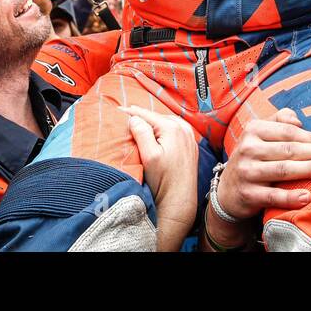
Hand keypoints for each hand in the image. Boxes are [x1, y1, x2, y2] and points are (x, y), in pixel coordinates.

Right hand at [124, 105, 198, 249]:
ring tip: (138, 122)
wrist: (180, 201)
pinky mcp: (191, 146)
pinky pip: (175, 130)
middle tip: (126, 115)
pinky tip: (156, 133)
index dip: (131, 112)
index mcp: (172, 128)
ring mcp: (189, 137)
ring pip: (167, 123)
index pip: (147, 114)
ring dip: (153, 122)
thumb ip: (142, 133)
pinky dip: (163, 129)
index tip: (118, 109)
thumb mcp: (149, 156)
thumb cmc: (164, 180)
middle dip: (142, 117)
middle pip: (157, 117)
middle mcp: (184, 129)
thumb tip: (134, 118)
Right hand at [216, 109, 310, 220]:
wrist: (227, 191)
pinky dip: (290, 197)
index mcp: (254, 130)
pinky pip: (273, 196)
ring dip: (309, 169)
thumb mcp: (260, 134)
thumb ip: (279, 120)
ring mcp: (247, 172)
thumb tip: (299, 120)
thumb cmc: (253, 158)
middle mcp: (248, 148)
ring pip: (283, 170)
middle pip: (289, 149)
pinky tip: (307, 196)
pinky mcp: (248, 194)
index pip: (288, 132)